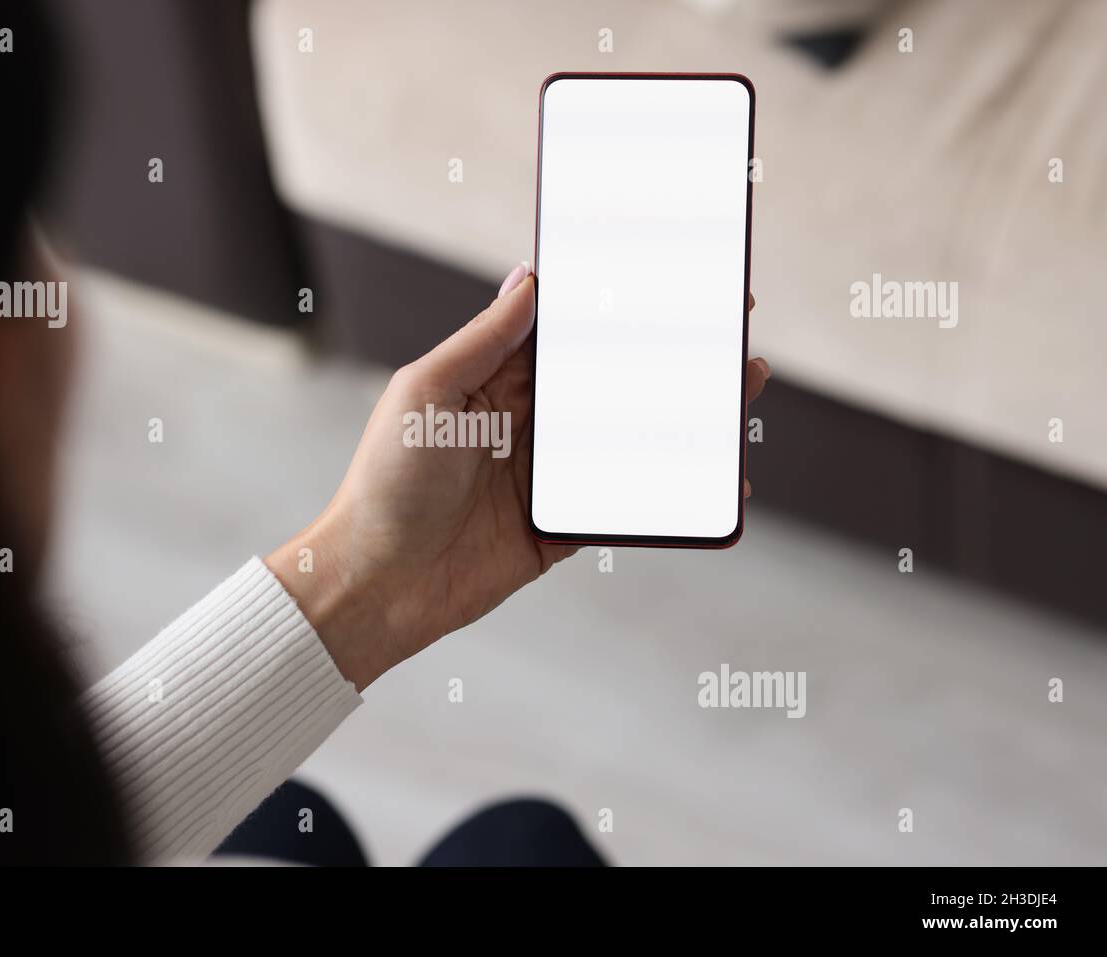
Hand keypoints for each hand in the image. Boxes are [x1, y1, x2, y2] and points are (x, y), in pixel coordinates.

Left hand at [266, 265, 766, 689]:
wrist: (377, 583)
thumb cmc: (387, 482)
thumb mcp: (428, 392)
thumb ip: (484, 339)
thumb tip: (529, 278)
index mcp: (492, 379)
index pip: (564, 331)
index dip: (615, 302)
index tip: (667, 273)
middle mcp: (524, 421)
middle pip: (608, 377)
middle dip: (666, 351)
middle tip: (729, 322)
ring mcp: (546, 474)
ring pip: (628, 434)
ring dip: (683, 412)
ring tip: (743, 383)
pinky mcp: (559, 525)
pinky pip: (625, 502)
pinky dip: (672, 491)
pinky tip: (718, 477)